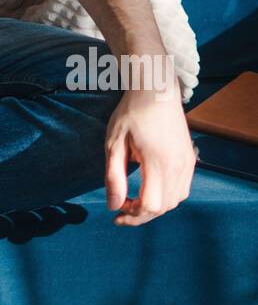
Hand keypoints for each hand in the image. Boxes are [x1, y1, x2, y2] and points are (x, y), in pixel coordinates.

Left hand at [104, 79, 197, 226]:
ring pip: (175, 200)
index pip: (151, 205)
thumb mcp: (114, 143)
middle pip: (164, 207)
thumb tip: (113, 206)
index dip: (133, 214)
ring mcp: (187, 163)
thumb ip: (114, 176)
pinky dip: (167, 197)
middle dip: (141, 214)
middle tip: (121, 210)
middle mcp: (178, 166)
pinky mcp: (190, 159)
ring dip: (155, 207)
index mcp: (158, 161)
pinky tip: (151, 189)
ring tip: (134, 201)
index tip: (116, 211)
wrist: (156, 90)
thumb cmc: (132, 113)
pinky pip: (182, 189)